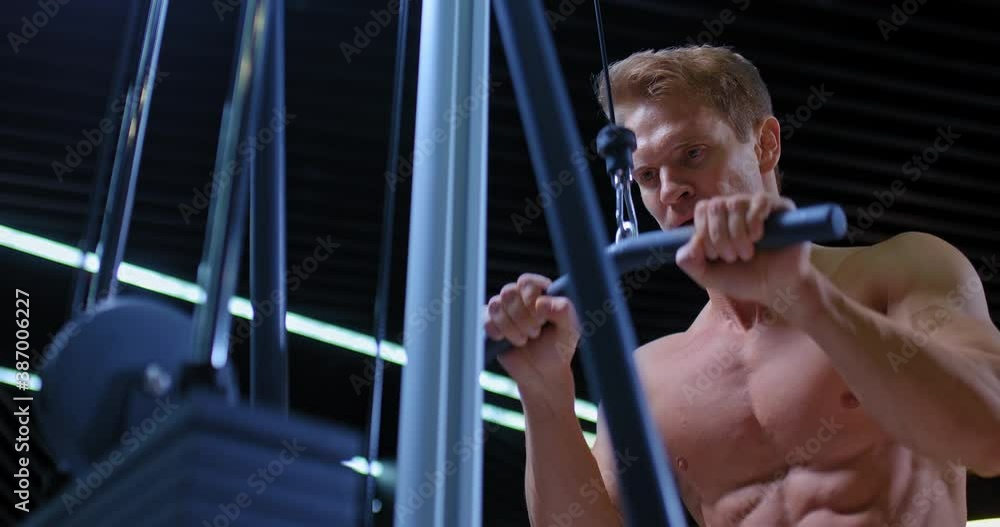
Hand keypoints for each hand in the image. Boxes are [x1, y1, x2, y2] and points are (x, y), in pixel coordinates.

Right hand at [484, 273, 579, 395]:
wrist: (543, 374)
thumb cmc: (559, 348)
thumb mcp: (570, 330)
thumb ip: (563, 311)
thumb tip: (540, 303)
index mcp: (540, 292)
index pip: (526, 282)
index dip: (530, 299)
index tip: (542, 318)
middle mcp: (520, 297)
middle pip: (508, 292)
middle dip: (522, 317)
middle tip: (535, 332)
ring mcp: (504, 310)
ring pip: (495, 305)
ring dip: (511, 327)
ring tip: (524, 340)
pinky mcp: (491, 324)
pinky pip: (485, 319)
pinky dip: (497, 332)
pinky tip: (508, 341)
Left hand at [675, 193, 813, 305]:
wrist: (776, 289)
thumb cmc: (745, 280)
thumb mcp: (710, 276)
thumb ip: (691, 263)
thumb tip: (687, 247)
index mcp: (718, 219)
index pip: (702, 209)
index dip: (705, 233)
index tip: (715, 256)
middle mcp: (736, 208)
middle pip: (716, 206)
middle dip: (720, 238)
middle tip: (733, 257)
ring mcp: (757, 206)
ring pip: (734, 204)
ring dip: (737, 235)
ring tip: (747, 253)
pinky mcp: (780, 207)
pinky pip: (760, 201)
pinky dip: (754, 222)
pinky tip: (758, 238)